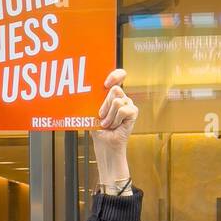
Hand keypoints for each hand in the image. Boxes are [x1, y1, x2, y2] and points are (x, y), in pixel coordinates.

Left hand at [90, 68, 136, 182]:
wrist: (105, 145)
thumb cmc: (98, 130)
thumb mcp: (92, 112)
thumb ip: (95, 99)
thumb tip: (87, 89)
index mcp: (111, 95)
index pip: (118, 76)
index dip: (115, 75)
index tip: (106, 83)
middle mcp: (121, 98)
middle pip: (115, 90)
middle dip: (105, 105)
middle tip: (102, 117)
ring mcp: (128, 104)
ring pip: (117, 101)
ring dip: (109, 116)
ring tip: (108, 124)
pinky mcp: (133, 112)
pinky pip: (123, 109)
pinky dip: (115, 120)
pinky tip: (115, 126)